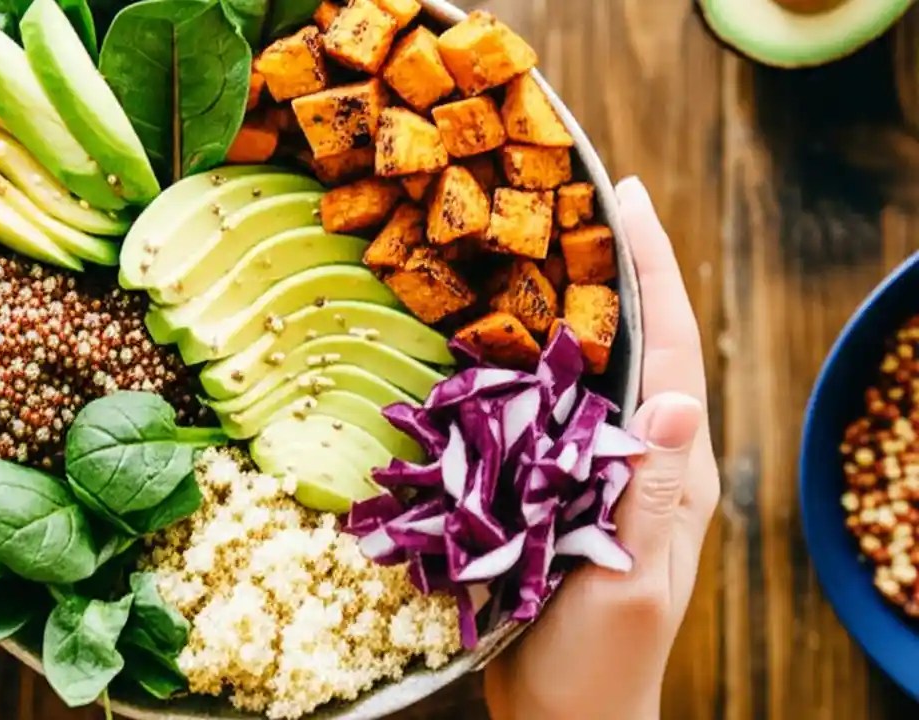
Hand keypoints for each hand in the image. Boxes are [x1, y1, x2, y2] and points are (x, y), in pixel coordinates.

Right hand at [483, 178, 720, 719]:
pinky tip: (498, 340)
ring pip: (599, 373)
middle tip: (581, 199)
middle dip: (620, 268)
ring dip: (576, 306)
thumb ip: (653, 493)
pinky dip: (536, 363)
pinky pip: (558, 412)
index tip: (627, 196)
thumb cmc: (598, 663)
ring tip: (539, 246)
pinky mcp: (567, 492)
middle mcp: (647, 460)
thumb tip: (681, 396)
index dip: (653, 270)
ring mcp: (607, 475)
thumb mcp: (628, 581)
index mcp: (675, 472)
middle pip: (642, 345)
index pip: (672, 351)